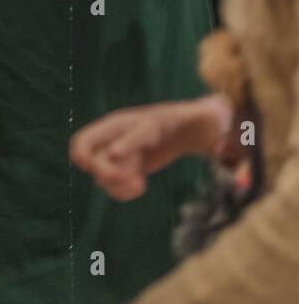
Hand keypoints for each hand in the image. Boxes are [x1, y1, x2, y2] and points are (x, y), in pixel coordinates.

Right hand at [70, 97, 229, 200]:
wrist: (185, 128)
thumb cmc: (195, 120)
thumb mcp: (203, 117)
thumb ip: (209, 115)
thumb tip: (217, 113)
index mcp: (138, 120)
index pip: (125, 132)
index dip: (123, 146)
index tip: (122, 158)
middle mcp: (116, 133)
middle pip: (86, 150)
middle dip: (103, 170)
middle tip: (130, 181)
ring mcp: (114, 150)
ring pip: (96, 171)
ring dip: (113, 184)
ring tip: (140, 186)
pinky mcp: (120, 166)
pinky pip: (106, 181)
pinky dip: (118, 190)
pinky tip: (138, 188)